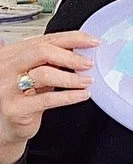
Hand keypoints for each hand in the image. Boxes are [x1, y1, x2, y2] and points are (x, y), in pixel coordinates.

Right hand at [0, 33, 96, 163]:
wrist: (6, 124)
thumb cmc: (23, 96)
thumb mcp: (35, 73)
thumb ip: (51, 60)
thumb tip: (83, 49)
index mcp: (12, 53)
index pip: (46, 39)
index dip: (73, 38)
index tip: (93, 41)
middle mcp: (6, 67)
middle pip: (43, 52)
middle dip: (71, 57)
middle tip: (89, 64)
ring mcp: (7, 88)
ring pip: (45, 74)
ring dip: (72, 78)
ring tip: (88, 81)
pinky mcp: (14, 108)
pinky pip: (47, 99)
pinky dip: (69, 96)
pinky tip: (82, 95)